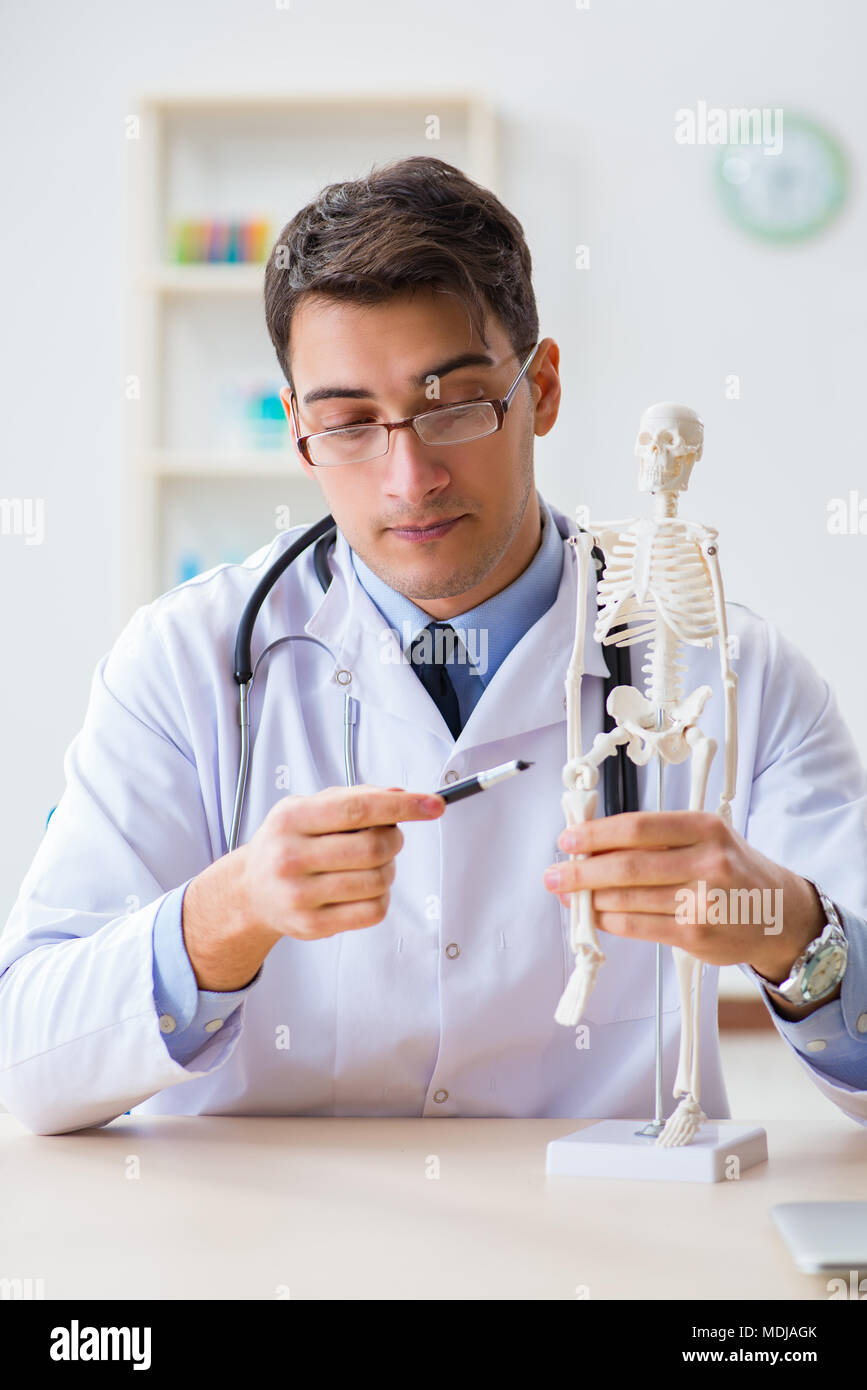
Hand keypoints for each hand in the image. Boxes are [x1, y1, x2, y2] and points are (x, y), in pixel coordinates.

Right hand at [182, 784, 443, 990]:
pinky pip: (372, 911)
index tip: (434, 805)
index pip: (359, 808)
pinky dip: (382, 897)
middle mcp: (290, 856)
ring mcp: (299, 895)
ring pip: (377, 881)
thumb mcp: (309, 808)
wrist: (250, 890)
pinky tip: (366, 888)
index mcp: (291, 817)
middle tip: (390, 838)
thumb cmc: (289, 842)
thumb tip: (401, 795)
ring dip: (389, 869)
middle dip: (395, 840)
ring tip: (373, 864)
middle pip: (373, 847)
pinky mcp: (311, 926)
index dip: (403, 806)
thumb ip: (356, 798)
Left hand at [543, 811, 824, 983]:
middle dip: (581, 871)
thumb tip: (594, 845)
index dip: (595, 834)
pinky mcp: (695, 935)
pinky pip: (637, 926)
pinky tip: (594, 915)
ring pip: (627, 898)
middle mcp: (707, 862)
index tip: (567, 840)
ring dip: (589, 898)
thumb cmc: (734, 870)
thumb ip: (658, 839)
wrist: (782, 915)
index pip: (637, 828)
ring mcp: (702, 902)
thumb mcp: (707, 839)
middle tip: (554, 874)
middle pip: (627, 865)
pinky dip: (608, 920)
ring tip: (567, 896)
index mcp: (705, 828)